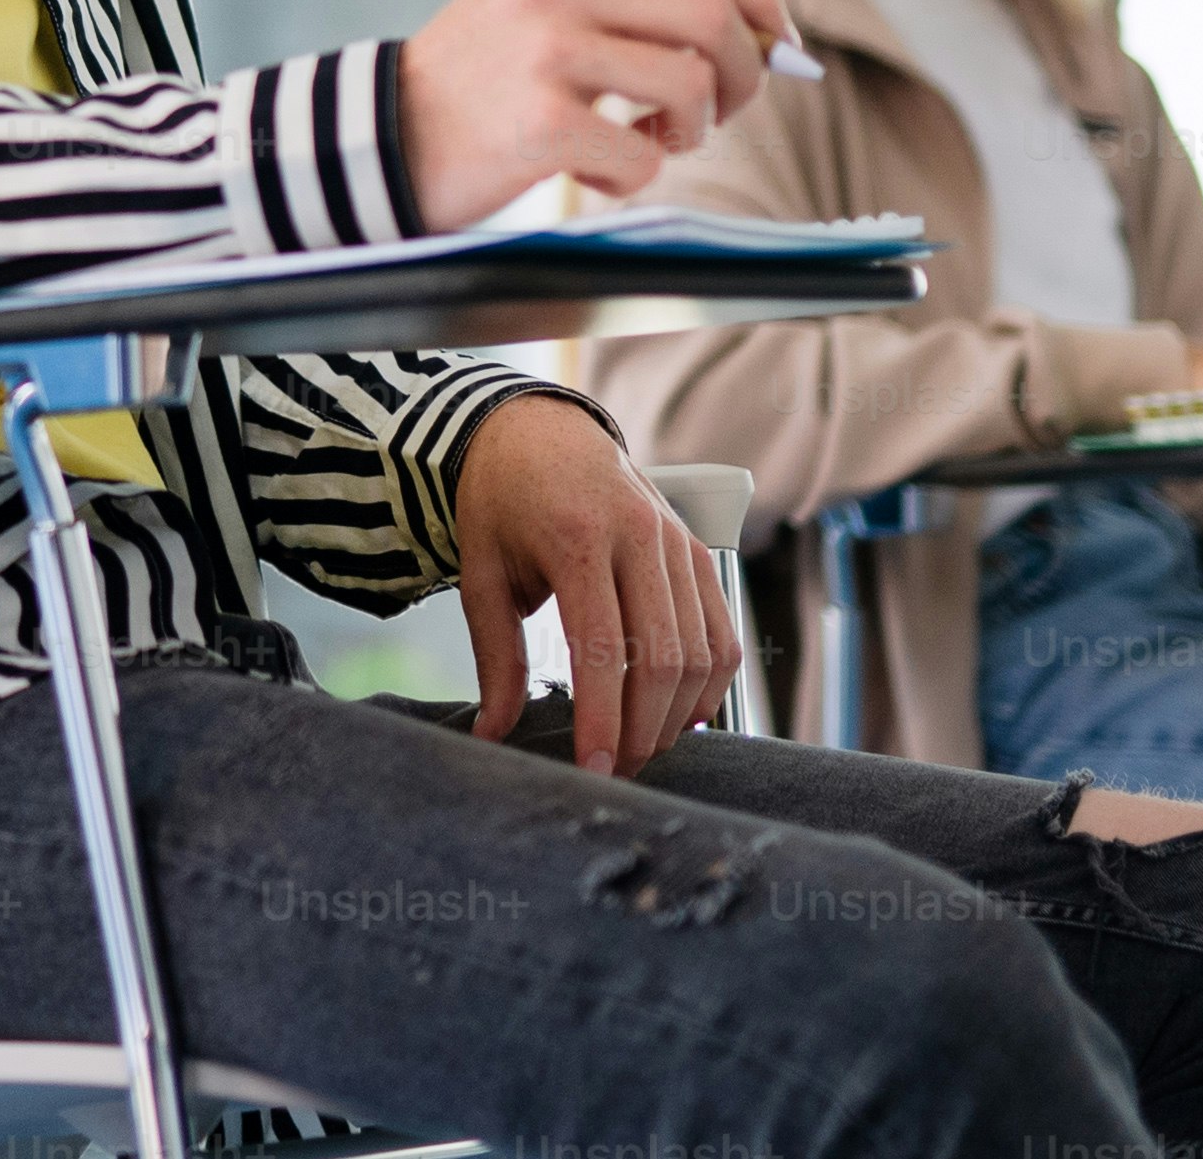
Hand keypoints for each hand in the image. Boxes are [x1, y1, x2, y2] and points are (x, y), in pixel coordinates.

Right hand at [393, 0, 782, 228]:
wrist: (380, 137)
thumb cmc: (479, 81)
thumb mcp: (540, 7)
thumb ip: (632, 4)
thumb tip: (763, 38)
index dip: (761, 3)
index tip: (778, 49)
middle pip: (713, 16)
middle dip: (742, 76)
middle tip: (716, 114)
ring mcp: (547, 51)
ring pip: (690, 84)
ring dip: (691, 130)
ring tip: (649, 143)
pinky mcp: (539, 121)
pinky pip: (643, 158)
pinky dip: (632, 179)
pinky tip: (590, 175)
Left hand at [454, 395, 737, 775]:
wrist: (537, 431)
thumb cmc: (501, 504)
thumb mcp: (480, 573)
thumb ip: (495, 657)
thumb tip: (492, 735)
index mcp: (577, 539)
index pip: (602, 650)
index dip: (603, 719)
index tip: (594, 769)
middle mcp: (639, 538)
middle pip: (661, 659)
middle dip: (643, 729)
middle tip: (616, 770)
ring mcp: (677, 542)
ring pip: (700, 652)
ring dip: (677, 715)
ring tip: (641, 748)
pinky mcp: (697, 550)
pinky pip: (722, 631)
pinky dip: (711, 683)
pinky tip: (681, 714)